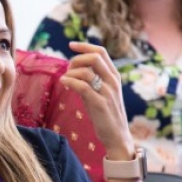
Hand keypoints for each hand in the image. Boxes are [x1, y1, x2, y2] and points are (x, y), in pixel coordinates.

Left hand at [59, 42, 134, 158]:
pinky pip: (83, 87)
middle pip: (94, 58)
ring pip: (87, 72)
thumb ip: (89, 81)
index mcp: (114, 76)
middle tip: (68, 69)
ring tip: (65, 80)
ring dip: (71, 73)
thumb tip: (72, 71)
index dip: (85, 46)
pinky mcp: (100, 104)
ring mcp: (108, 92)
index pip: (101, 52)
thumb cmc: (105, 114)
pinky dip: (70, 82)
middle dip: (76, 59)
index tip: (71, 45)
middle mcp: (113, 81)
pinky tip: (64, 83)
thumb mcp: (98, 93)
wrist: (117, 136)